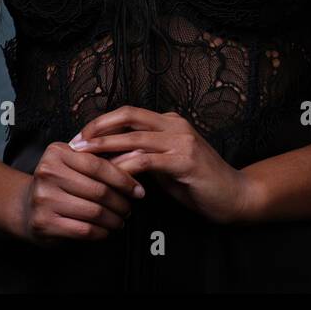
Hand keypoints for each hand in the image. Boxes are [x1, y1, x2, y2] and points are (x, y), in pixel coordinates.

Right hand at [16, 140, 147, 247]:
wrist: (25, 207)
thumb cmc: (60, 183)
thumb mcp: (77, 164)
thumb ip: (106, 160)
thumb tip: (141, 155)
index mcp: (57, 153)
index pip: (99, 165)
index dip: (124, 179)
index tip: (139, 190)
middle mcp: (47, 173)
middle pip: (98, 190)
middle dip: (121, 202)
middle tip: (130, 208)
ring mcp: (43, 199)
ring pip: (93, 211)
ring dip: (114, 219)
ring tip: (121, 220)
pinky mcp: (44, 223)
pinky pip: (84, 229)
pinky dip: (101, 232)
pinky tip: (107, 230)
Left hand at [70, 106, 259, 224]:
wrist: (234, 195)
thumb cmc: (198, 182)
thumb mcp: (167, 163)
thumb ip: (145, 154)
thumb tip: (111, 156)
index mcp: (170, 122)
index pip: (129, 114)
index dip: (102, 123)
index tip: (80, 137)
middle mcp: (175, 125)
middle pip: (129, 116)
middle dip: (98, 128)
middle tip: (75, 142)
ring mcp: (182, 141)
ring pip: (134, 137)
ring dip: (106, 147)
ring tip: (85, 157)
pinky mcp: (185, 160)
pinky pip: (146, 160)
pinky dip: (126, 166)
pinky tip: (113, 176)